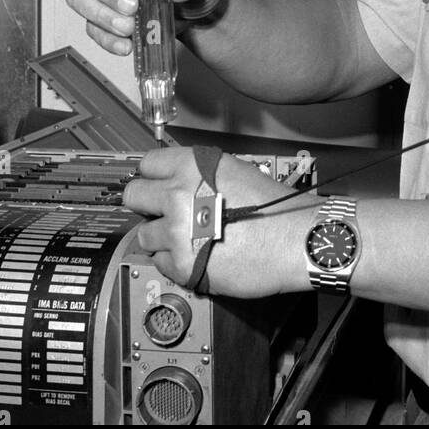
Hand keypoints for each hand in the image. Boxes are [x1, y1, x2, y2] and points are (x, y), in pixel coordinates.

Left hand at [121, 147, 309, 298]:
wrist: (295, 241)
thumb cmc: (273, 207)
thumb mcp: (233, 170)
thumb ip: (197, 174)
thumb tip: (174, 181)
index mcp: (191, 167)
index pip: (146, 164)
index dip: (152, 176)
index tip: (156, 186)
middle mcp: (178, 194)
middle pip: (133, 196)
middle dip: (147, 205)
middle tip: (162, 214)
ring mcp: (176, 231)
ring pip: (144, 234)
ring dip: (160, 238)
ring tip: (186, 240)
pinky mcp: (181, 264)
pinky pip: (159, 261)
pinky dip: (172, 261)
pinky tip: (195, 257)